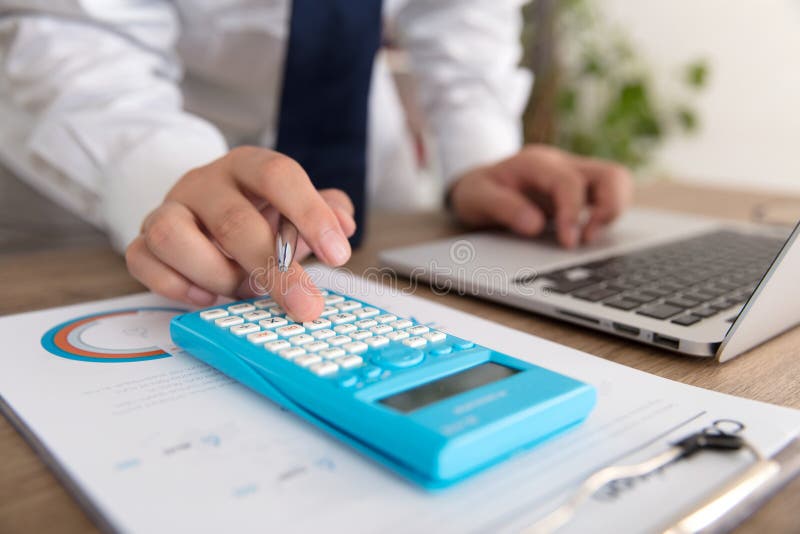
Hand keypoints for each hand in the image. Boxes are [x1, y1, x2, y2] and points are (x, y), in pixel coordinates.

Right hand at [125, 147, 355, 320]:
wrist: (206, 215)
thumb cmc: (258, 214)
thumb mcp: (296, 209)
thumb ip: (326, 211)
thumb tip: (343, 224)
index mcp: (248, 167)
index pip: (277, 175)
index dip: (310, 214)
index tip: (338, 255)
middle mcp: (205, 183)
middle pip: (233, 221)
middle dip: (274, 270)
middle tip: (305, 306)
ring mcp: (168, 209)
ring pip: (172, 235)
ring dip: (214, 274)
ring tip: (239, 288)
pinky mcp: (143, 239)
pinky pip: (142, 259)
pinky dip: (175, 286)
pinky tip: (206, 296)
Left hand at [449, 145, 632, 247]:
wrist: (479, 184)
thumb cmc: (478, 191)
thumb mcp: (477, 198)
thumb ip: (503, 208)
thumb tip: (536, 225)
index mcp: (537, 163)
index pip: (569, 183)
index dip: (573, 214)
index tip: (569, 243)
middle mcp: (562, 164)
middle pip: (610, 174)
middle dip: (608, 209)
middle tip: (585, 239)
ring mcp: (575, 174)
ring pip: (617, 181)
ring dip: (613, 210)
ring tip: (589, 237)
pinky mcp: (582, 189)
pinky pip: (610, 194)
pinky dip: (607, 214)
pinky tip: (586, 233)